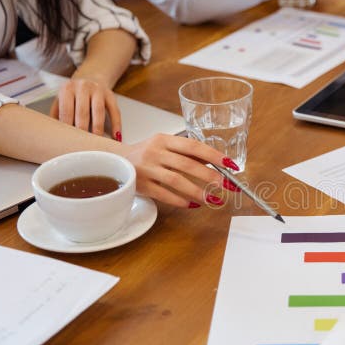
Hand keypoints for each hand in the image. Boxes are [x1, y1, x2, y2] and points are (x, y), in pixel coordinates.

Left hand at [51, 78, 121, 138]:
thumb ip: (57, 114)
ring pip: (98, 111)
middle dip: (82, 128)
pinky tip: (116, 136)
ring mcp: (98, 90)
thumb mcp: (61, 99)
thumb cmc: (73, 94)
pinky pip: (115, 111)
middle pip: (82, 111)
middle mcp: (83, 87)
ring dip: (97, 128)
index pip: (67, 110)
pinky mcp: (110, 95)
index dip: (67, 125)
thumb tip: (55, 134)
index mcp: (68, 89)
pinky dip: (116, 125)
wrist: (91, 76)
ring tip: (97, 141)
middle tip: (82, 144)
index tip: (68, 139)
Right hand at [118, 134, 241, 207]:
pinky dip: (179, 200)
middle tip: (225, 185)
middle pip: (187, 164)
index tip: (230, 165)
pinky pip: (163, 194)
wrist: (114, 161)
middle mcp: (155, 152)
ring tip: (212, 199)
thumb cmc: (146, 153)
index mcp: (164, 139)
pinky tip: (192, 204)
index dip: (213, 156)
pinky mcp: (140, 184)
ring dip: (197, 191)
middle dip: (210, 176)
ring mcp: (147, 169)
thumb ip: (186, 152)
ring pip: (176, 180)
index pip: (193, 146)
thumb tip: (217, 163)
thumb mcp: (164, 146)